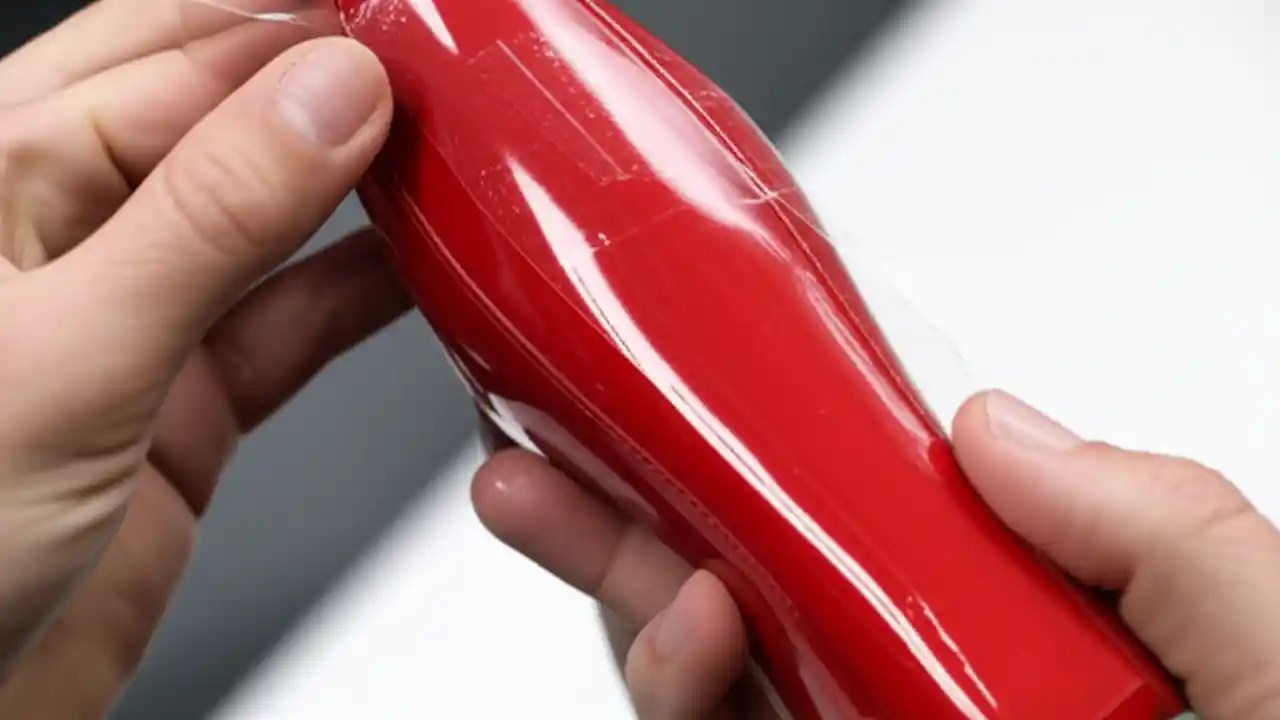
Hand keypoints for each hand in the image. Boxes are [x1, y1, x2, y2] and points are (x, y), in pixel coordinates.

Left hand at [0, 4, 396, 715]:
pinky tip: (425, 273)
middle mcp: (63, 234)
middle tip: (441, 78)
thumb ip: (211, 218)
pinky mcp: (185, 404)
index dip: (297, 35)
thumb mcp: (69, 357)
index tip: (409, 37)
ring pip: (270, 218)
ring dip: (361, 191)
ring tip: (453, 162)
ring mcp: (131, 320)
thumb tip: (329, 93)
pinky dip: (363, 298)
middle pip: (223, 114)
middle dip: (330, 88)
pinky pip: (292, 323)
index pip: (173, 55)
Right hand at [475, 390, 1279, 718]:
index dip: (784, 442)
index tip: (709, 379)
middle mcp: (924, 696)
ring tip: (561, 508)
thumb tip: (995, 426)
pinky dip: (671, 678)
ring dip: (624, 577)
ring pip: (704, 664)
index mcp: (1022, 636)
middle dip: (637, 495)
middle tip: (546, 432)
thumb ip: (1163, 529)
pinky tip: (678, 636)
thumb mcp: (1265, 655)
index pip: (882, 517)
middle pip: (759, 575)